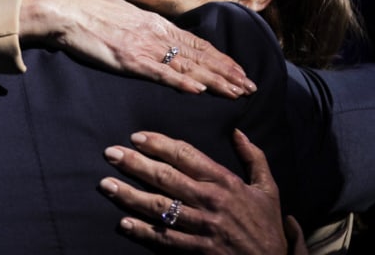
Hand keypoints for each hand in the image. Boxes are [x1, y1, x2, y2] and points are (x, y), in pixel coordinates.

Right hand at [20, 0, 255, 96]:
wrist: (67, 13)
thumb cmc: (92, 15)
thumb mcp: (127, 16)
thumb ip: (146, 28)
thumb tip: (160, 36)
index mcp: (157, 24)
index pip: (198, 43)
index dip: (221, 59)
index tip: (240, 71)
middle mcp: (157, 34)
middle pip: (201, 55)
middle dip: (228, 73)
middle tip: (250, 87)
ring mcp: (145, 47)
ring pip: (188, 66)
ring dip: (215, 81)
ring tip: (236, 92)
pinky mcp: (129, 60)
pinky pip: (160, 73)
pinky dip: (181, 82)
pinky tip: (198, 90)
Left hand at [98, 130, 290, 254]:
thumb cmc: (266, 225)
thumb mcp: (268, 188)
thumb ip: (254, 157)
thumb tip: (238, 132)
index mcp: (225, 182)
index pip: (186, 155)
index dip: (159, 144)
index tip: (137, 136)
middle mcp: (211, 201)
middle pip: (166, 177)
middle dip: (135, 164)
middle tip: (111, 153)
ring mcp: (204, 227)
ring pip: (161, 207)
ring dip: (130, 195)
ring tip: (106, 185)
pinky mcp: (199, 250)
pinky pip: (166, 239)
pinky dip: (144, 231)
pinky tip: (124, 222)